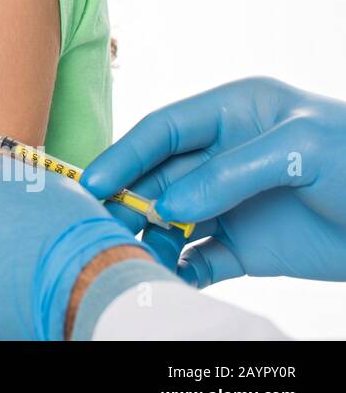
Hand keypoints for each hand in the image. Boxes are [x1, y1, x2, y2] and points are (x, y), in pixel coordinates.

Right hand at [80, 76, 345, 287]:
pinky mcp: (246, 247)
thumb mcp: (299, 151)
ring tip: (133, 255)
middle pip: (158, 177)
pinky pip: (198, 259)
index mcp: (234, 114)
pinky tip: (168, 278)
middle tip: (102, 226)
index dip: (125, 154)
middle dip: (128, 200)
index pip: (164, 130)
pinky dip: (178, 269)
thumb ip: (227, 174)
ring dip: (147, 237)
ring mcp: (233, 202)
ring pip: (170, 219)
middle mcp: (225, 156)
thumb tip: (168, 206)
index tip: (93, 182)